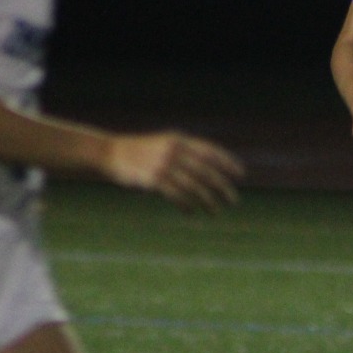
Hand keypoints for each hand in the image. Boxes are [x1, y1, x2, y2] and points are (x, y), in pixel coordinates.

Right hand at [103, 131, 244, 212]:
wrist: (111, 153)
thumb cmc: (140, 151)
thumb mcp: (164, 143)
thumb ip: (184, 151)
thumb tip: (209, 167)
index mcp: (179, 140)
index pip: (210, 151)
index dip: (227, 162)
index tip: (240, 174)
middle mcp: (174, 150)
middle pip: (206, 171)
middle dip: (222, 186)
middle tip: (234, 200)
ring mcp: (163, 165)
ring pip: (193, 186)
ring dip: (207, 200)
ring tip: (215, 211)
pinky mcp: (153, 179)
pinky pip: (176, 195)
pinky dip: (186, 205)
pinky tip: (192, 213)